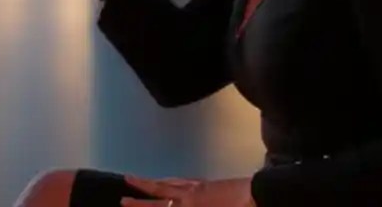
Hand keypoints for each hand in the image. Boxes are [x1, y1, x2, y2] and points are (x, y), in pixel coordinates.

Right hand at [120, 175, 254, 206]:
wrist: (259, 197)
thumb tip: (174, 204)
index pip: (158, 206)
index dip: (139, 206)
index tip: (123, 201)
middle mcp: (190, 195)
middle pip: (161, 190)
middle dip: (142, 187)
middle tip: (126, 179)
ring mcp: (200, 187)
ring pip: (173, 182)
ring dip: (156, 181)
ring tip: (143, 178)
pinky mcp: (211, 184)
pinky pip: (187, 180)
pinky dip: (175, 179)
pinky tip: (175, 180)